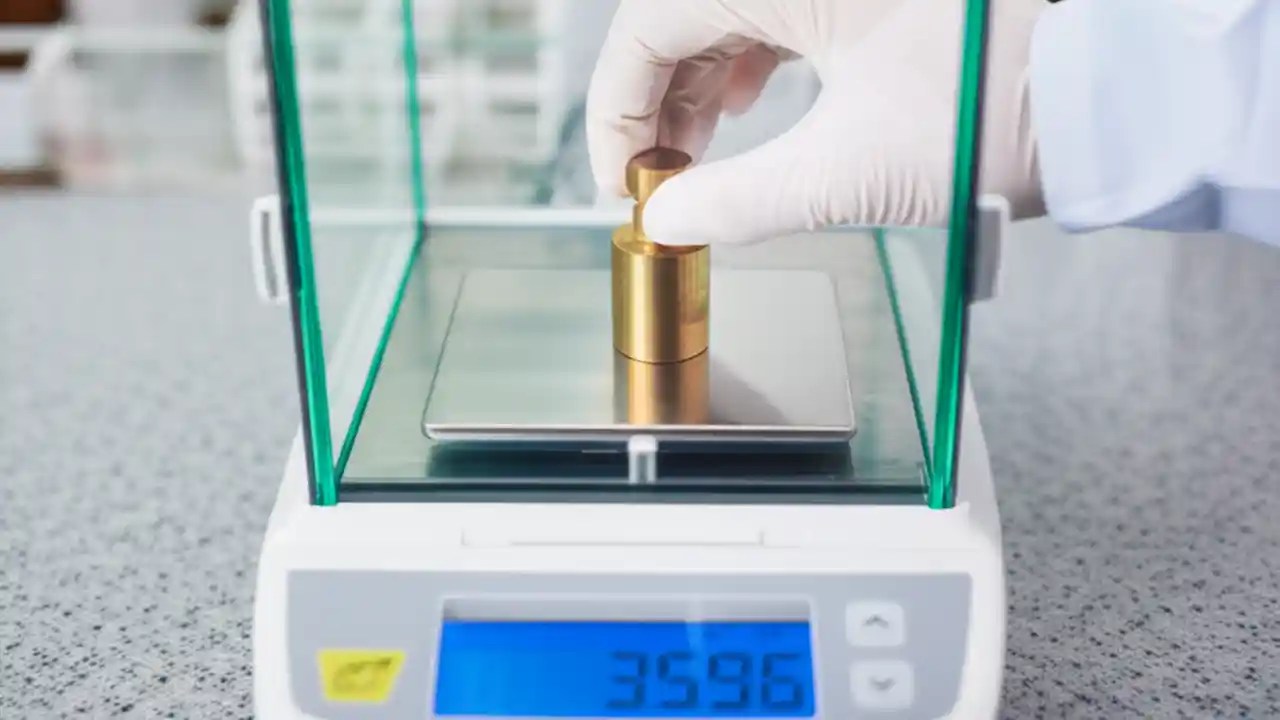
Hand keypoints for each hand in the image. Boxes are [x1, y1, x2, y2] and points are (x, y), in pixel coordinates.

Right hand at [586, 0, 1045, 245]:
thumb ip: (740, 202)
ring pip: (724, 11)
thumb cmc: (994, 110)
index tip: (622, 179)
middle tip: (654, 178)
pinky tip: (746, 105)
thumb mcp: (851, 171)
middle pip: (678, 14)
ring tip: (694, 155)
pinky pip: (772, 9)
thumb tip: (667, 222)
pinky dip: (746, 60)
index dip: (618, 106)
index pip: (649, 22)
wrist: (1108, 90)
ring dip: (696, 81)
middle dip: (654, 100)